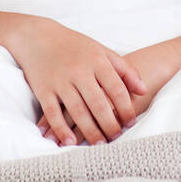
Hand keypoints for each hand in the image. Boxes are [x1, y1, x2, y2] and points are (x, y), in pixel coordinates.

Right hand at [13, 17, 146, 145]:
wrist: (37, 36)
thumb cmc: (74, 45)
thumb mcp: (101, 51)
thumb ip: (124, 70)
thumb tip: (143, 90)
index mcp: (96, 60)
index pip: (116, 89)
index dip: (126, 108)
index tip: (131, 122)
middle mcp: (78, 71)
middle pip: (98, 104)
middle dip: (110, 125)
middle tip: (117, 137)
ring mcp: (60, 81)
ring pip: (78, 112)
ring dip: (90, 131)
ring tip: (100, 144)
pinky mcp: (43, 89)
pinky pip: (53, 113)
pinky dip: (61, 129)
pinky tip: (71, 141)